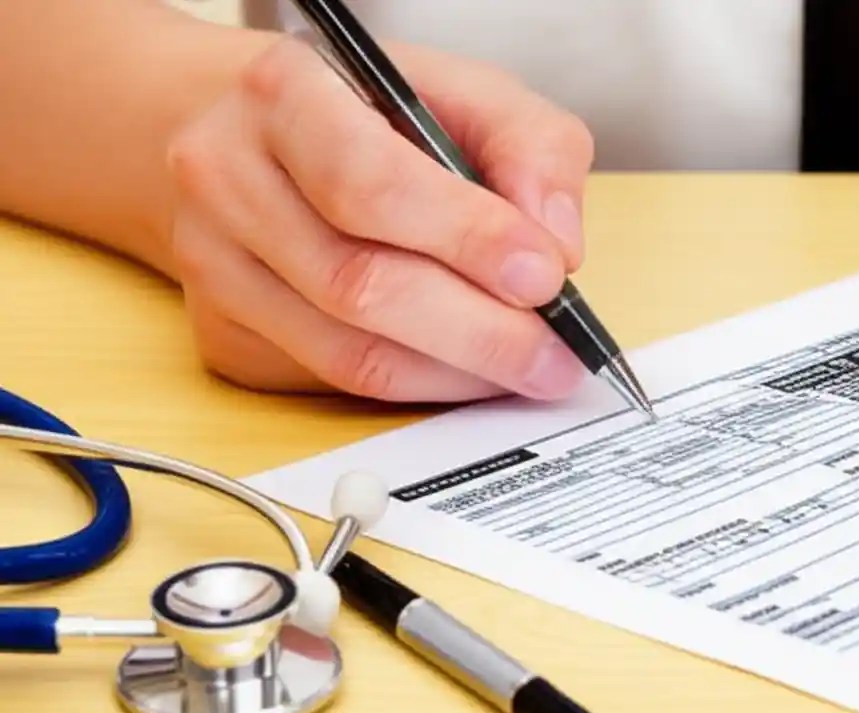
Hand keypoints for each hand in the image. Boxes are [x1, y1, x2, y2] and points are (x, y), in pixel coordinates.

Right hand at [164, 36, 592, 402]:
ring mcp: (212, 265)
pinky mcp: (225, 334)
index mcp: (283, 92)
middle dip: (479, 331)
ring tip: (530, 369)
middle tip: (557, 354)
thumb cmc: (369, 111)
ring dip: (456, 373)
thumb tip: (556, 245)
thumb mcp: (465, 91)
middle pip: (357, 284)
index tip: (546, 276)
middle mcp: (226, 178)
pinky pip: (334, 381)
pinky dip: (420, 385)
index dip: (466, 239)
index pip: (370, 183)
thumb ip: (530, 149)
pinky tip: (469, 370)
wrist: (249, 134)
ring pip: (346, 353)